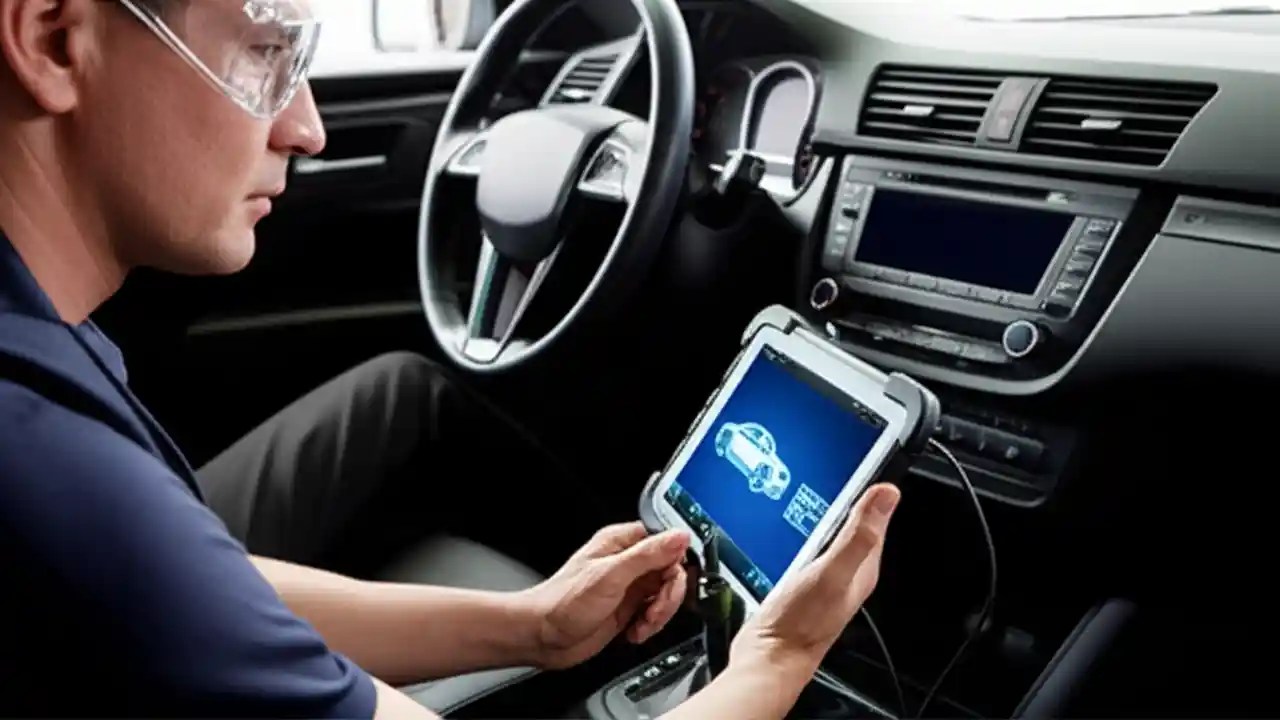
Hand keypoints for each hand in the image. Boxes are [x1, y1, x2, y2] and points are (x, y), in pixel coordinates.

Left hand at [521, 522, 690, 669]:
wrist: (541, 637)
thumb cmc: (562, 603)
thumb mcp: (610, 575)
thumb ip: (648, 555)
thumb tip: (679, 537)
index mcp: (621, 543)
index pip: (666, 542)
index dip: (676, 562)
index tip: (670, 581)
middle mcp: (627, 563)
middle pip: (671, 571)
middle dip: (669, 595)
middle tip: (654, 609)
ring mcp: (628, 587)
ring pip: (665, 595)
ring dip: (660, 613)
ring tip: (643, 623)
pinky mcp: (628, 609)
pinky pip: (654, 614)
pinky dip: (651, 626)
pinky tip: (636, 631)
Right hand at [730, 483, 900, 679]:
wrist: (768, 658)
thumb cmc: (800, 624)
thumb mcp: (830, 572)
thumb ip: (858, 534)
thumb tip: (887, 495)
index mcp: (862, 569)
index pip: (877, 521)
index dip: (874, 493)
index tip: (868, 463)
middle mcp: (848, 574)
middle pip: (855, 528)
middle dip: (849, 500)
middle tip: (842, 471)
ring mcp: (825, 580)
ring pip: (832, 537)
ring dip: (827, 516)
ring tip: (820, 491)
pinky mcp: (802, 584)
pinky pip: (810, 550)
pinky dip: (806, 533)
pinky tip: (793, 528)